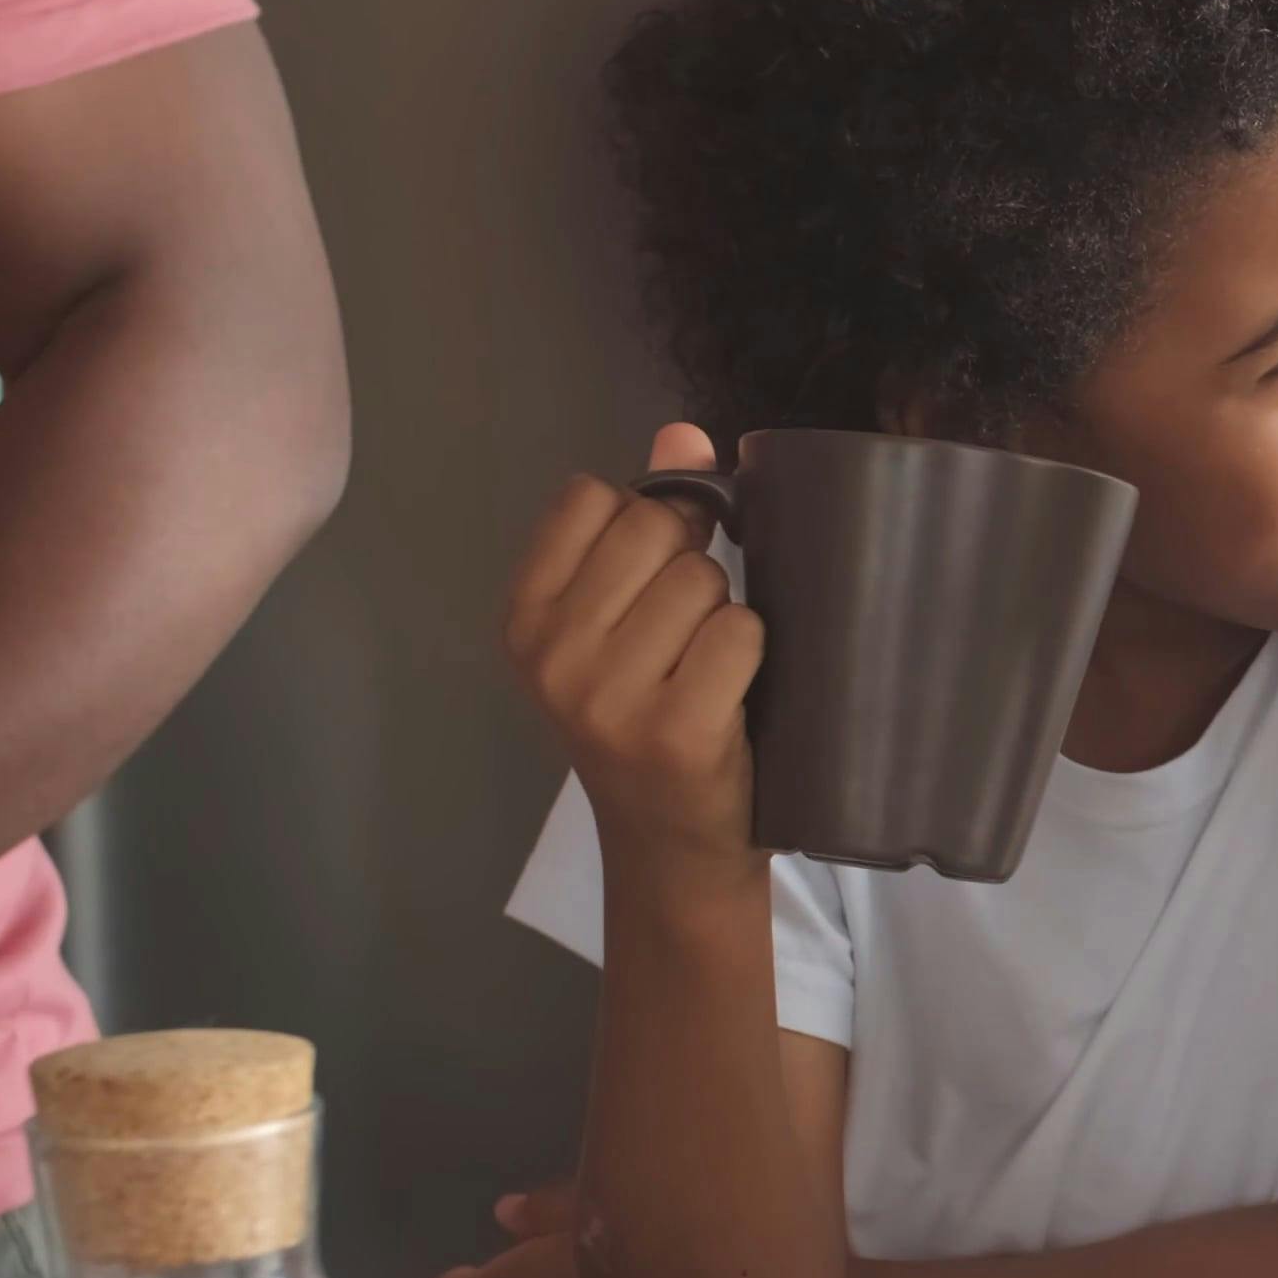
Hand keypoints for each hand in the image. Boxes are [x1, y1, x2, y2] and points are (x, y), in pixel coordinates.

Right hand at [502, 423, 761, 867]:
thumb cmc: (649, 720)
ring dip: (726, 616)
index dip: (645, 519)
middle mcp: (552, 653)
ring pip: (703, 582)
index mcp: (524, 617)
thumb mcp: (622, 621)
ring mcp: (607, 696)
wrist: (669, 848)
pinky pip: (741, 633)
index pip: (591, 498)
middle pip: (654, 531)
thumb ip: (646, 520)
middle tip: (687, 635)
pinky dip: (752, 655)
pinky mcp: (675, 730)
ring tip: (705, 671)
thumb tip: (683, 429)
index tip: (655, 572)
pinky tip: (730, 698)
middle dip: (692, 567)